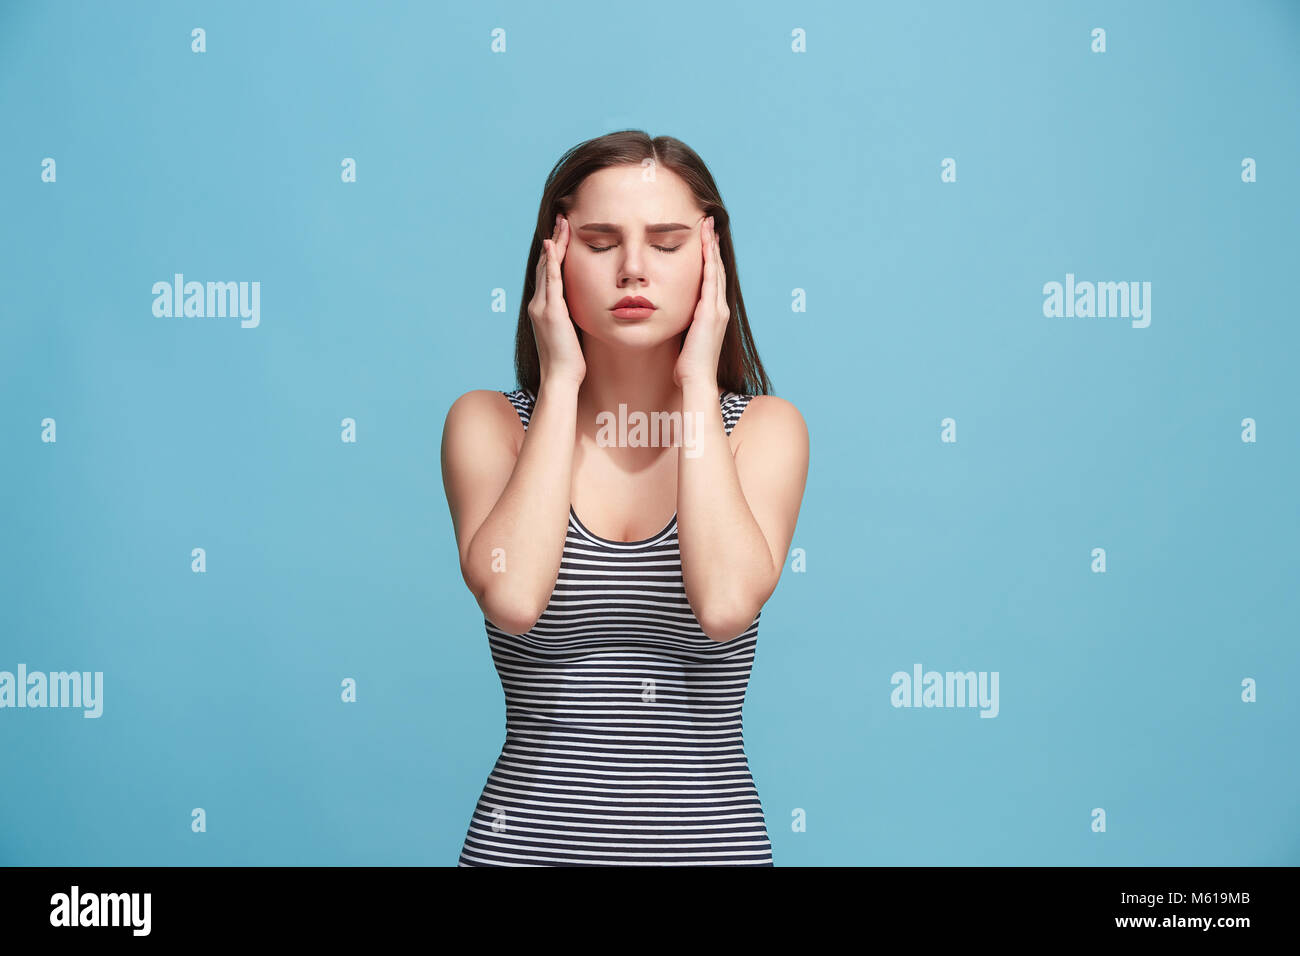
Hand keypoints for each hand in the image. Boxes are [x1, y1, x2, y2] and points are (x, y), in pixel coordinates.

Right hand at [529, 214, 585, 388]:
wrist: (560, 378)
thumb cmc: (569, 361)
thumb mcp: (570, 333)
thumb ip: (571, 317)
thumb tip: (581, 308)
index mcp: (543, 308)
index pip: (548, 273)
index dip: (555, 252)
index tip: (562, 235)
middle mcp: (538, 304)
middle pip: (545, 265)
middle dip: (555, 241)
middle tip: (562, 219)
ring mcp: (542, 307)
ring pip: (547, 267)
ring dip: (555, 244)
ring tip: (562, 224)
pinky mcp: (551, 312)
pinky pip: (551, 281)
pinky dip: (551, 261)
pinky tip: (553, 245)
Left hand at [673, 215, 726, 389]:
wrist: (697, 380)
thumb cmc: (688, 368)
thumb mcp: (684, 341)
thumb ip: (682, 328)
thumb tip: (670, 322)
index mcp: (713, 315)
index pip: (711, 280)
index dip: (709, 259)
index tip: (704, 240)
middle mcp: (719, 309)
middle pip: (717, 269)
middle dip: (713, 245)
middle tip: (709, 223)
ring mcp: (718, 309)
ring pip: (716, 269)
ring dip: (712, 245)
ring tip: (708, 225)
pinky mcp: (711, 311)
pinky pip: (711, 277)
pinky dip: (709, 258)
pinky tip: (705, 243)